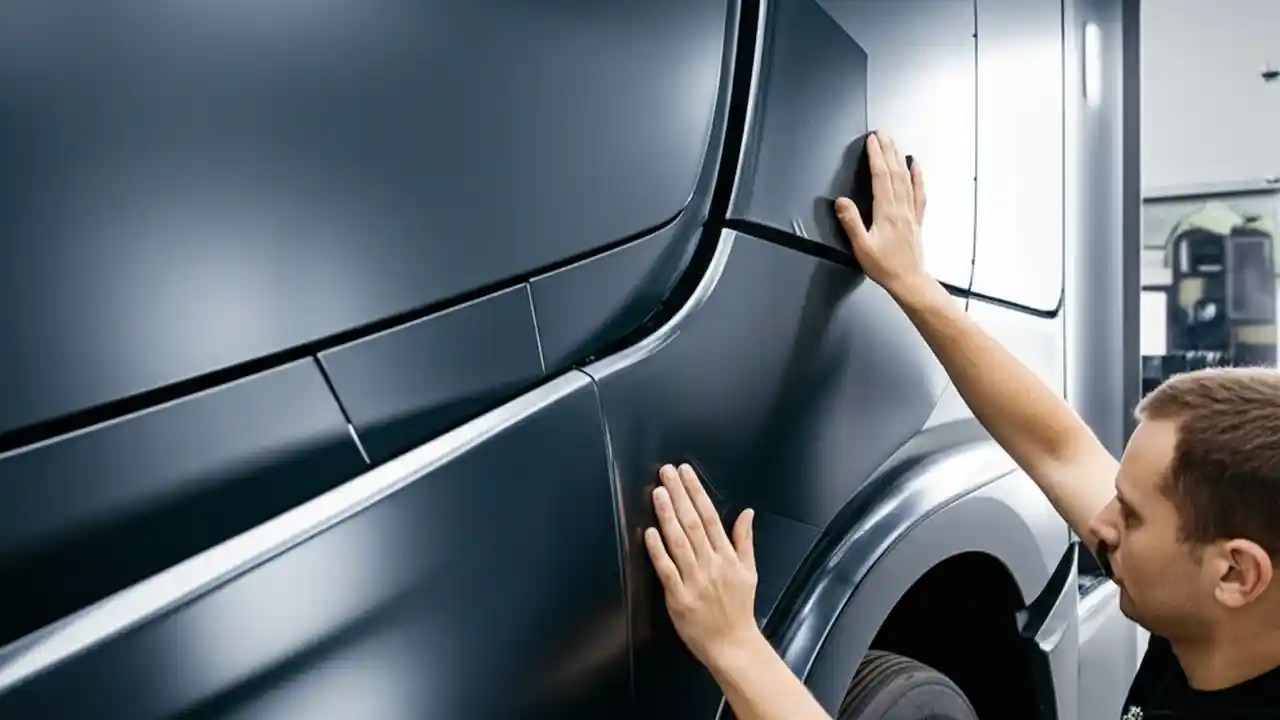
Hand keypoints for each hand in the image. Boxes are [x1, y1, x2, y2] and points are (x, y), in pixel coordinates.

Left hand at [644, 464, 759, 669]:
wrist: (733, 645)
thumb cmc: (739, 609)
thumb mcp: (749, 571)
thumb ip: (745, 540)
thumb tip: (747, 512)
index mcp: (727, 556)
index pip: (710, 516)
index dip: (696, 492)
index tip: (685, 472)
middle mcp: (712, 564)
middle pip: (693, 522)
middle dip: (679, 494)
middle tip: (667, 472)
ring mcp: (695, 580)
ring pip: (679, 541)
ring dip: (668, 515)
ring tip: (658, 492)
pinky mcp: (679, 597)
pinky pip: (667, 570)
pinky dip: (658, 550)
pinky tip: (650, 532)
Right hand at [835, 131, 928, 296]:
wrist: (908, 280)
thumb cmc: (884, 266)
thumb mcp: (861, 247)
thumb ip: (851, 222)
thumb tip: (841, 202)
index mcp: (886, 213)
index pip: (881, 177)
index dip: (876, 157)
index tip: (872, 141)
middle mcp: (901, 208)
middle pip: (895, 173)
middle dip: (888, 151)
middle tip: (882, 133)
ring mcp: (910, 212)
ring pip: (906, 179)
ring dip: (900, 158)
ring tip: (894, 143)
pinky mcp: (916, 219)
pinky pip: (919, 193)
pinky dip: (918, 177)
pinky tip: (916, 166)